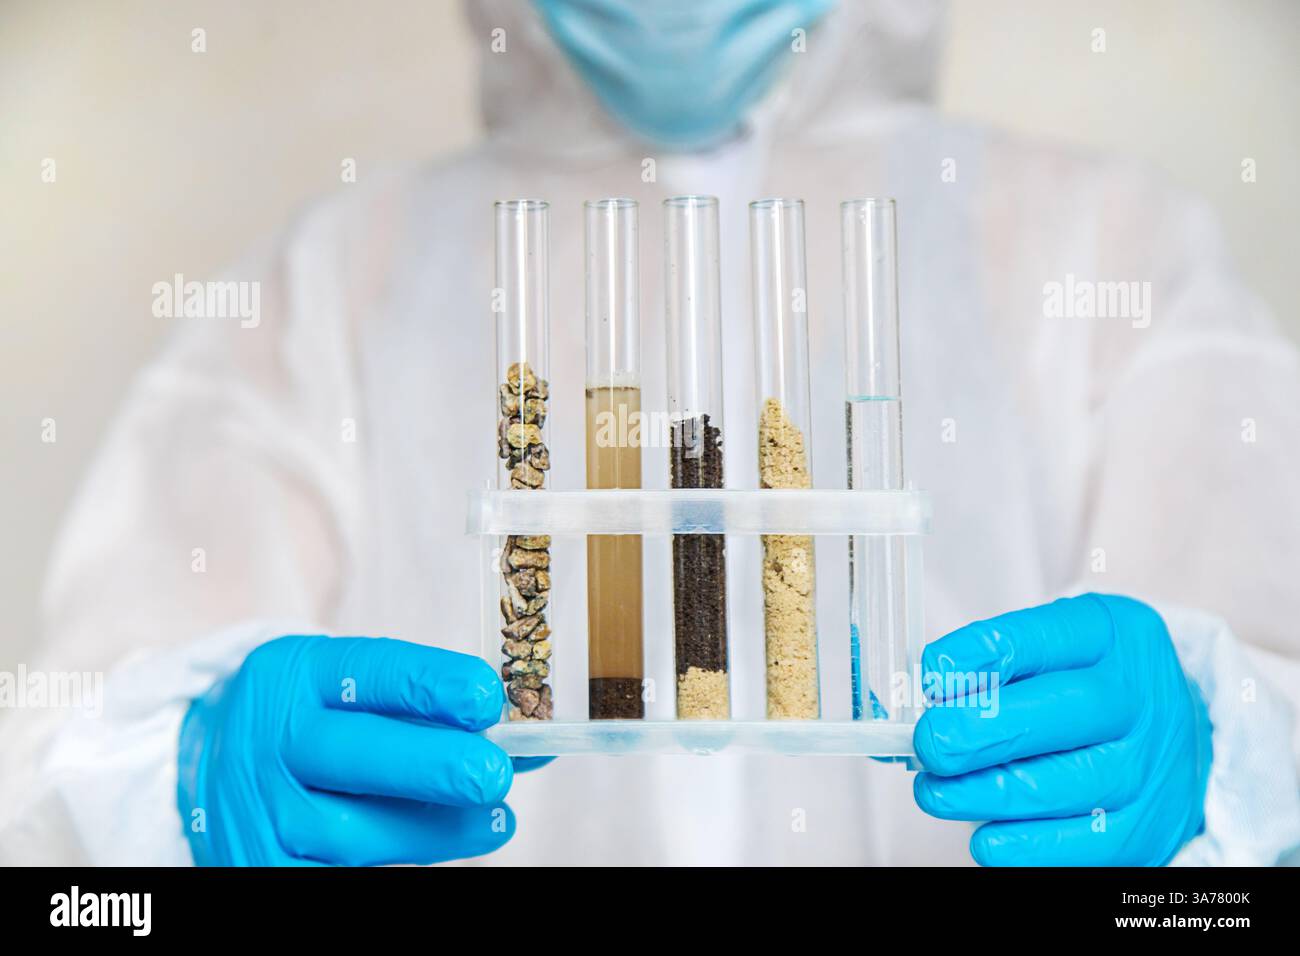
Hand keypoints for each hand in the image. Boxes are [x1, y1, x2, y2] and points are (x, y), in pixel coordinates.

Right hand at [178, 635, 516, 865]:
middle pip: (355, 755)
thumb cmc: (316, 721)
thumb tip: (527, 739)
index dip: (428, 684)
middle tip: (494, 772)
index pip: (368, 672)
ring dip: (437, 828)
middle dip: (431, 766)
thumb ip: (431, 707)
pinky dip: (410, 860)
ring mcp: (267, 812)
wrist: (213, 767)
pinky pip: (345, 873)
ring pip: (355, 832)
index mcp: (297, 674)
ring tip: (495, 816)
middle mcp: (274, 740)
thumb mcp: (353, 688)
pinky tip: (460, 840)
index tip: (485, 696)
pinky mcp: (265, 868)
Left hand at [912, 594, 1211, 865]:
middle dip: (977, 732)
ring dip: (980, 793)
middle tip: (929, 743)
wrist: (1179, 740)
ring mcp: (1147, 767)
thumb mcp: (1057, 646)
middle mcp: (1138, 698)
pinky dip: (1019, 846)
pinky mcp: (1144, 829)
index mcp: (1111, 634)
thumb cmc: (1094, 684)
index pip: (1037, 638)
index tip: (931, 677)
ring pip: (1056, 786)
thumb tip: (933, 691)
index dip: (976, 657)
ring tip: (934, 792)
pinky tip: (984, 837)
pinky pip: (1076, 846)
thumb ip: (998, 660)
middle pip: (1056, 714)